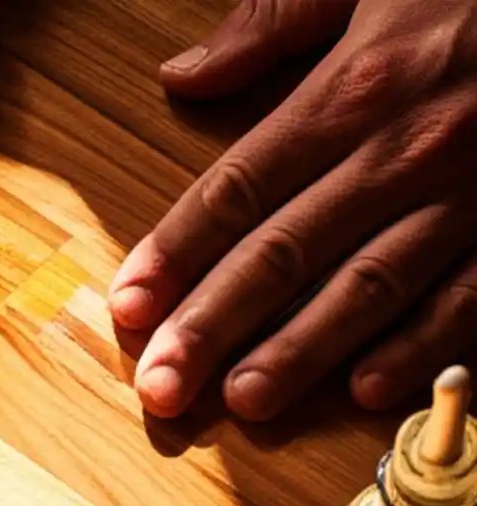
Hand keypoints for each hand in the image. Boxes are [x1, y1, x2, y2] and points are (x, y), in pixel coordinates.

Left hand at [110, 0, 476, 419]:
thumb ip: (269, 25)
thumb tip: (183, 76)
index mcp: (354, 88)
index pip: (238, 190)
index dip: (176, 253)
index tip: (129, 305)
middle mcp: (402, 151)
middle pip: (285, 253)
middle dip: (215, 324)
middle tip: (163, 385)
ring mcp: (467, 194)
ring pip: (368, 287)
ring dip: (301, 351)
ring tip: (244, 402)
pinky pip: (468, 295)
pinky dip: (420, 346)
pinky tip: (369, 389)